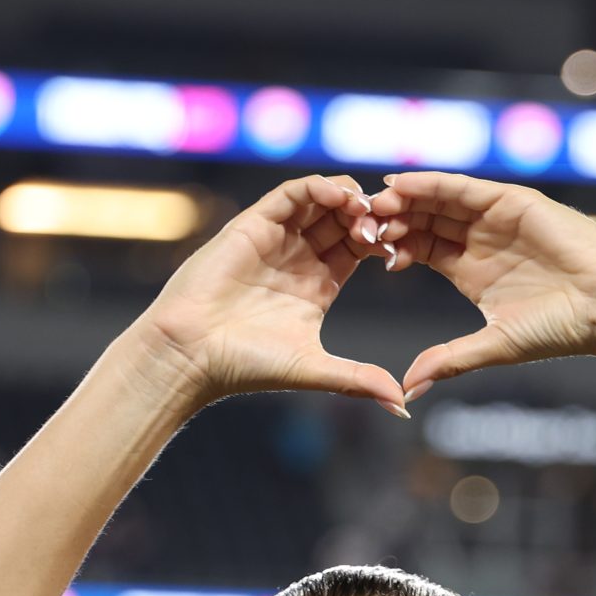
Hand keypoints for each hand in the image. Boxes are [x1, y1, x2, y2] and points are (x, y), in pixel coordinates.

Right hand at [137, 173, 404, 413]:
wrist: (192, 354)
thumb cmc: (247, 365)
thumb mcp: (316, 369)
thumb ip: (360, 380)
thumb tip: (403, 407)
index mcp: (319, 285)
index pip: (359, 248)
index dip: (382, 241)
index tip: (397, 248)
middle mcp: (299, 258)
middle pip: (344, 220)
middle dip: (369, 215)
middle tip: (387, 221)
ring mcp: (276, 239)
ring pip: (320, 201)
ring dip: (347, 197)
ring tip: (364, 207)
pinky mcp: (252, 225)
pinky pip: (290, 195)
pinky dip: (315, 188)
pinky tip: (337, 196)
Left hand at [368, 172, 595, 397]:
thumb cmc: (561, 330)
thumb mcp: (494, 346)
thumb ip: (449, 360)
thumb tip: (407, 390)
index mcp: (472, 271)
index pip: (421, 249)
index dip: (393, 248)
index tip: (364, 251)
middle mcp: (481, 239)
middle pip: (424, 220)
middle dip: (392, 219)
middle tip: (359, 220)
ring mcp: (496, 217)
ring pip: (439, 200)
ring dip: (406, 199)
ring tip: (374, 199)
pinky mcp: (513, 201)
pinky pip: (464, 187)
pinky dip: (433, 184)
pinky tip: (403, 184)